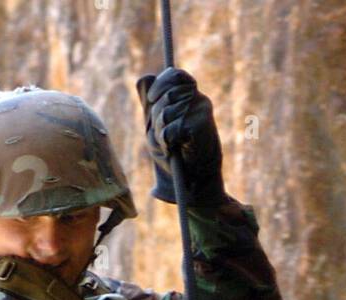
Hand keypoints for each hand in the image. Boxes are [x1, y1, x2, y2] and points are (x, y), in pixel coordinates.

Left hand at [135, 66, 225, 205]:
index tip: (151, 98)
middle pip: (167, 95)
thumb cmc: (178, 151)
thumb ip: (154, 102)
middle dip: (156, 116)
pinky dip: (165, 141)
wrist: (196, 178)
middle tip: (161, 133)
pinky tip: (172, 148)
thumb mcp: (161, 124)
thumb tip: (143, 78)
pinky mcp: (200, 127)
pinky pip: (171, 128)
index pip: (176, 75)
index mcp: (192, 96)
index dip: (161, 83)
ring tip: (168, 143)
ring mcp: (202, 113)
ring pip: (167, 112)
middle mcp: (200, 100)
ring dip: (160, 131)